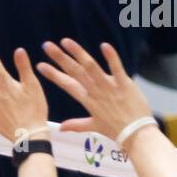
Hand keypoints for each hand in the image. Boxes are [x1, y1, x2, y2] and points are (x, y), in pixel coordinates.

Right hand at [35, 39, 151, 139]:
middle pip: (75, 71)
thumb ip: (76, 124)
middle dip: (59, 58)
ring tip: (65, 41)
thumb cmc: (116, 130)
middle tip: (47, 46)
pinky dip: (111, 56)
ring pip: (91, 67)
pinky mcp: (124, 83)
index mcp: (88, 100)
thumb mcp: (94, 127)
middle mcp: (95, 92)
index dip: (53, 74)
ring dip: (78, 52)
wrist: (136, 134)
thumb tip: (60, 128)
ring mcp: (109, 86)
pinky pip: (116, 68)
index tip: (40, 65)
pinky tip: (104, 45)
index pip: (66, 84)